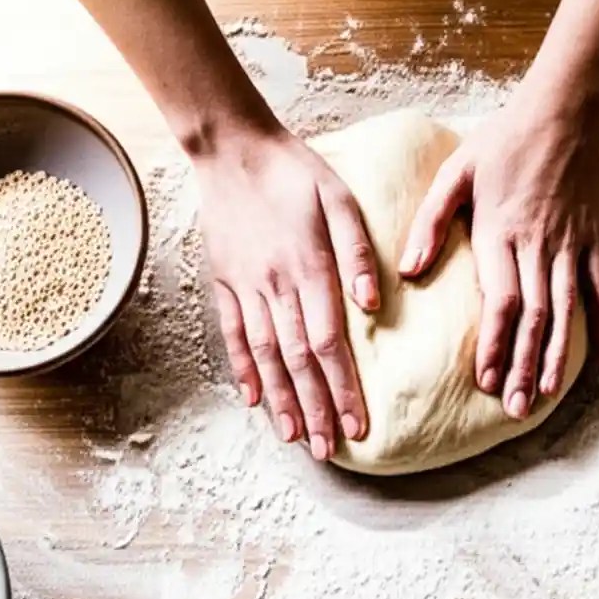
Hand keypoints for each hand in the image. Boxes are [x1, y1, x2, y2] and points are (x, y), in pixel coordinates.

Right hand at [194, 127, 378, 459]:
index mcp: (310, 268)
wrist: (233, 148)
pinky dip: (241, 368)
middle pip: (297, 360)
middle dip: (315, 408)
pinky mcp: (223, 281)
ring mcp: (245, 286)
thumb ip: (359, 252)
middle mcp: (276, 285)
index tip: (357, 425)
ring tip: (293, 437)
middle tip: (328, 449)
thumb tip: (375, 303)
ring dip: (280, 398)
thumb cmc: (295, 171)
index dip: (343, 388)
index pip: (329, 343)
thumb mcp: (340, 198)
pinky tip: (252, 399)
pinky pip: (232, 333)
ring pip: (264, 355)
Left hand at [398, 97, 598, 419]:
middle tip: (514, 406)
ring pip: (566, 310)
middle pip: (533, 315)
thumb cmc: (503, 140)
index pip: (500, 299)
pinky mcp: (592, 240)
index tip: (484, 379)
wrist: (563, 111)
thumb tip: (408, 270)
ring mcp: (570, 244)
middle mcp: (538, 244)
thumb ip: (430, 222)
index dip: (493, 342)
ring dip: (556, 355)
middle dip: (522, 364)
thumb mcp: (454, 172)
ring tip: (546, 394)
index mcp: (500, 231)